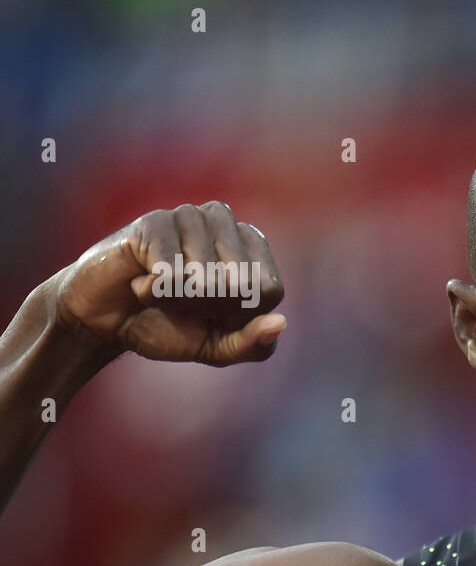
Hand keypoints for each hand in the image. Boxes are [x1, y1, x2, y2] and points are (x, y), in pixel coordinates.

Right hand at [43, 202, 286, 365]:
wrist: (105, 320)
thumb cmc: (167, 327)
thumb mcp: (216, 347)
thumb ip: (252, 344)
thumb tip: (280, 323)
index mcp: (251, 250)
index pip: (269, 289)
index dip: (239, 313)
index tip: (213, 311)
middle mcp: (225, 224)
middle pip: (240, 284)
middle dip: (207, 307)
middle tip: (181, 299)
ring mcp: (190, 217)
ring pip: (204, 278)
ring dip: (176, 299)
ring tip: (159, 288)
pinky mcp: (155, 222)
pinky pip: (170, 273)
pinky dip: (153, 292)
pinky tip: (140, 281)